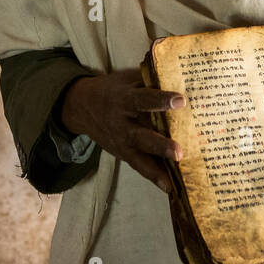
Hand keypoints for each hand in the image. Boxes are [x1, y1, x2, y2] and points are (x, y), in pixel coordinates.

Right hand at [60, 70, 185, 193]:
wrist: (82, 107)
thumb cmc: (114, 90)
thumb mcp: (128, 79)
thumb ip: (151, 81)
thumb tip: (181, 76)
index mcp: (124, 100)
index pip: (144, 100)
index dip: (161, 100)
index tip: (181, 101)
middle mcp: (121, 124)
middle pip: (141, 137)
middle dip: (160, 146)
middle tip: (179, 152)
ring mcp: (121, 143)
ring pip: (139, 158)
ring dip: (157, 170)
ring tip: (174, 180)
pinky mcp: (123, 154)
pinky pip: (139, 167)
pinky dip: (154, 177)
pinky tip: (170, 187)